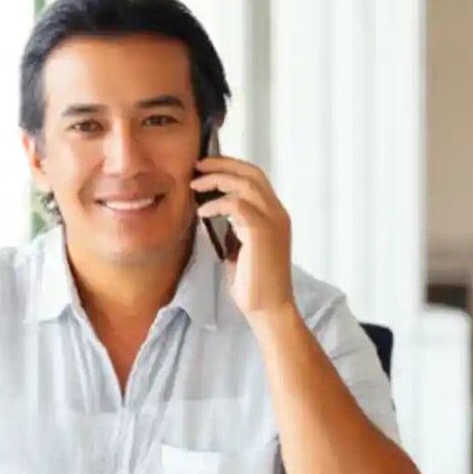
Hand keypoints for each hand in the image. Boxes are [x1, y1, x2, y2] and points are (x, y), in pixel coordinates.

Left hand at [191, 157, 295, 317]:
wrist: (268, 309)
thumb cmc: (253, 284)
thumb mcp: (240, 248)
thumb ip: (233, 227)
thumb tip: (212, 210)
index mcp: (275, 215)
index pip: (256, 178)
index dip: (232, 167)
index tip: (207, 168)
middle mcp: (277, 213)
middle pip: (252, 173)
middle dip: (223, 164)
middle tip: (198, 166)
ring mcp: (273, 221)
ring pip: (245, 183)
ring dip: (217, 179)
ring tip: (194, 184)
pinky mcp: (261, 232)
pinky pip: (236, 205)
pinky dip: (216, 204)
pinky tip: (202, 212)